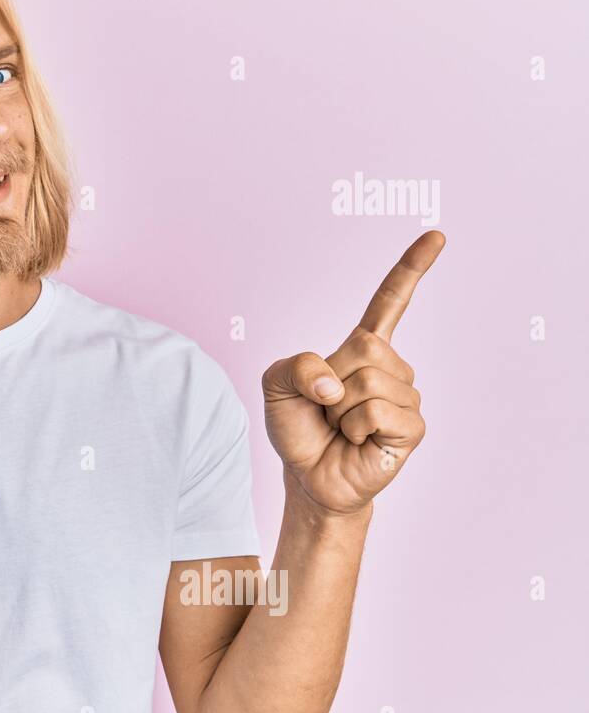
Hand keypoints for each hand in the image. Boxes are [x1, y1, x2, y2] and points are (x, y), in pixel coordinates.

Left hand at [261, 230, 444, 516]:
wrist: (307, 476)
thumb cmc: (298, 428)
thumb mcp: (274, 386)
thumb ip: (294, 366)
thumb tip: (336, 384)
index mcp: (361, 348)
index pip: (390, 302)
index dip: (411, 269)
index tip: (437, 236)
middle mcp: (391, 367)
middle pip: (365, 347)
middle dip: (330, 380)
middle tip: (326, 407)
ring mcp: (406, 397)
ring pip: (367, 383)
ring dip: (338, 410)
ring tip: (340, 428)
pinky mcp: (412, 428)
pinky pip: (375, 412)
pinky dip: (353, 428)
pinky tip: (356, 442)